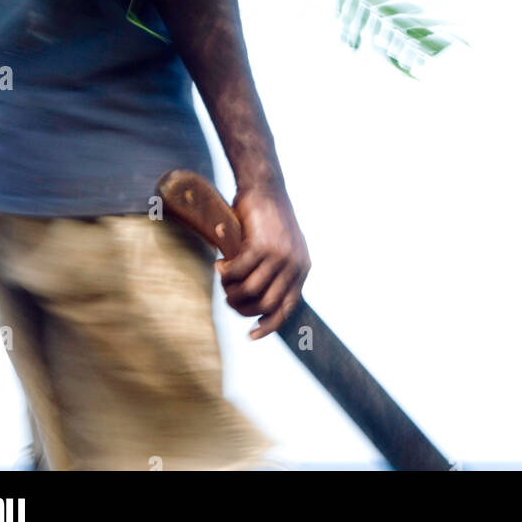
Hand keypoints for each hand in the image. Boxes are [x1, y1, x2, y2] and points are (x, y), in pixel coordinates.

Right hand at [216, 185, 310, 339]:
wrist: (265, 186)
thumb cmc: (269, 218)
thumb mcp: (282, 247)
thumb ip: (277, 271)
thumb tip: (257, 301)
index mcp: (302, 269)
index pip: (286, 308)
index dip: (268, 326)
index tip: (251, 335)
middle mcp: (294, 265)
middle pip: (265, 303)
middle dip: (242, 307)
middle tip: (228, 298)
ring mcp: (279, 255)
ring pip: (250, 289)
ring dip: (231, 290)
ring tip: (223, 280)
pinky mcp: (262, 244)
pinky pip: (239, 270)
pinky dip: (226, 272)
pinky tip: (219, 266)